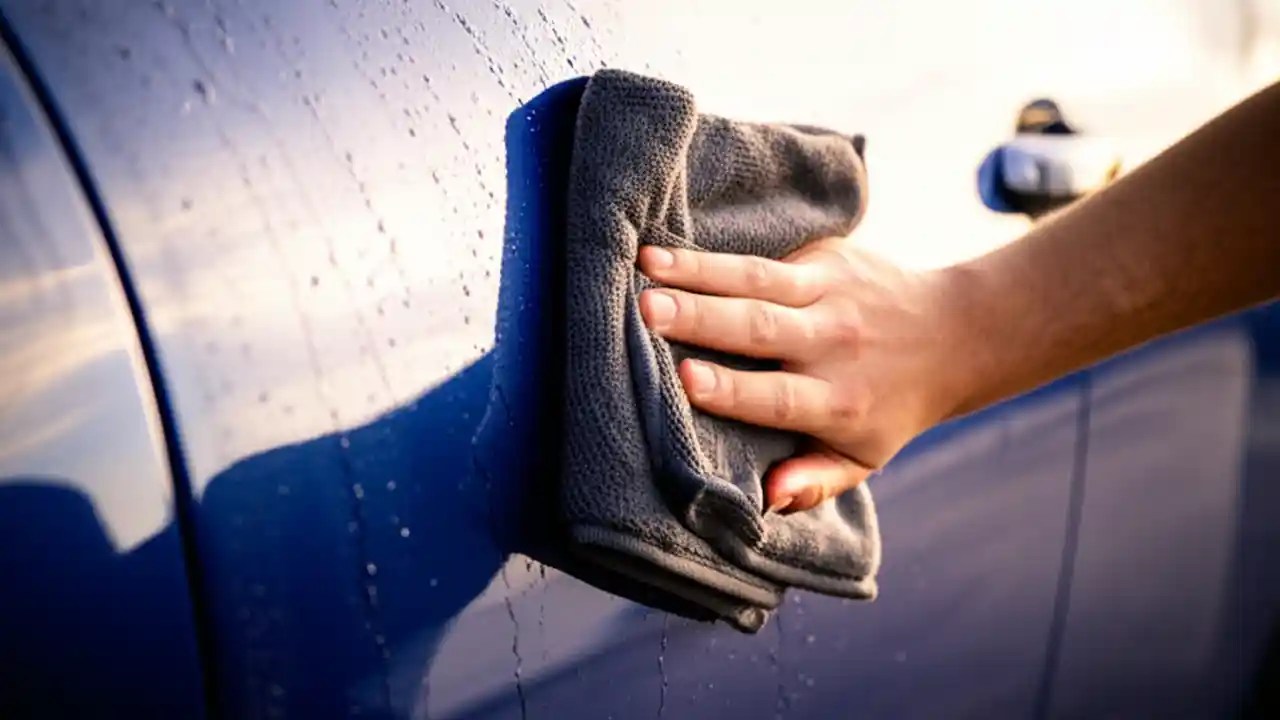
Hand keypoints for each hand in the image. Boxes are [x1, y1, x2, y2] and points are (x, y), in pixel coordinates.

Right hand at [637, 238, 963, 512]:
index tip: (687, 379)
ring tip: (646, 266)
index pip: (778, 397)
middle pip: (758, 329)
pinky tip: (665, 254)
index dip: (732, 389)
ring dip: (696, 272)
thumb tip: (769, 496)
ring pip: (755, 281)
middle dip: (700, 318)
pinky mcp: (828, 258)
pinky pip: (764, 258)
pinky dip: (712, 257)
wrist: (956, 333)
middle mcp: (834, 344)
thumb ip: (817, 481)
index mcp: (840, 403)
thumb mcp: (865, 457)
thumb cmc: (890, 407)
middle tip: (648, 310)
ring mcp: (831, 294)